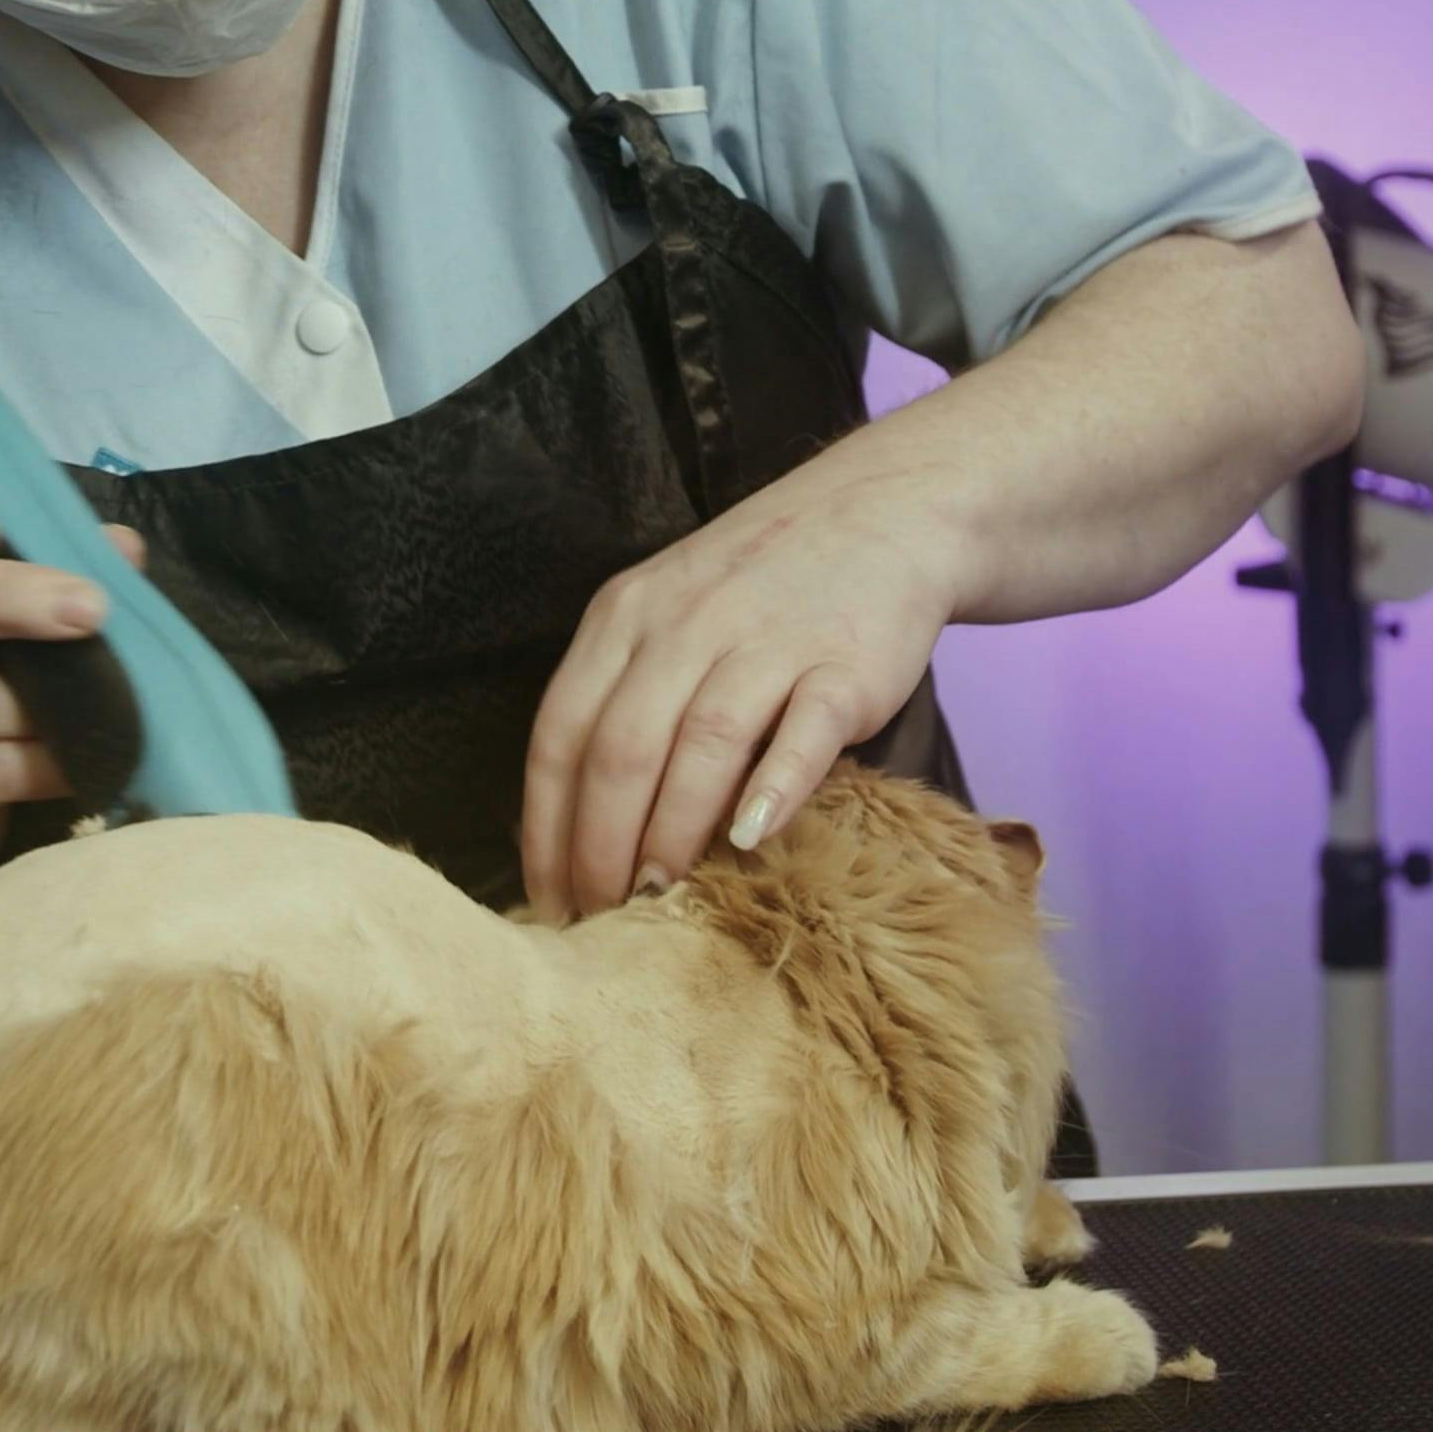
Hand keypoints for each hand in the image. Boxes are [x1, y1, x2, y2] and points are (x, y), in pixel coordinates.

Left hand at [519, 454, 965, 922]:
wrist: (884, 510)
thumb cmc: (759, 587)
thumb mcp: (668, 617)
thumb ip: (623, 701)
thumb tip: (576, 833)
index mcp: (624, 617)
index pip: (560, 735)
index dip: (547, 828)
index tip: (548, 901)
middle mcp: (685, 624)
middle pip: (620, 748)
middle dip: (601, 847)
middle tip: (603, 921)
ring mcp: (767, 640)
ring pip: (702, 744)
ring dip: (673, 831)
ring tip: (660, 900)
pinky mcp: (845, 664)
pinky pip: (802, 731)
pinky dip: (772, 788)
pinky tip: (749, 839)